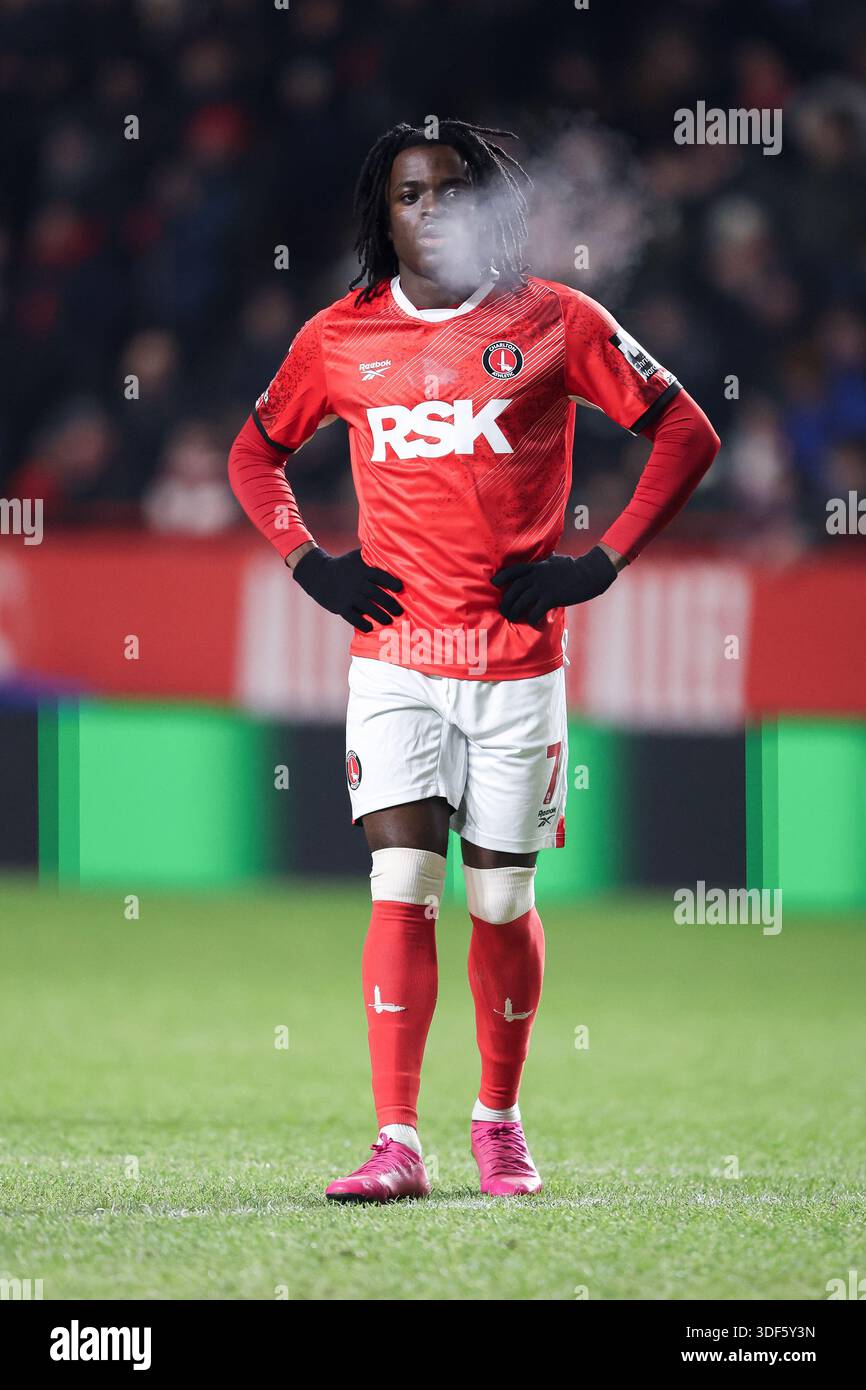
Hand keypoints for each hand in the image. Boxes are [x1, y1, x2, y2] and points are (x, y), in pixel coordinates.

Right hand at [292, 546, 403, 632]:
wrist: (318, 574)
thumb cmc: (343, 566)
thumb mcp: (356, 557)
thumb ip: (371, 556)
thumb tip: (391, 551)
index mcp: (362, 570)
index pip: (380, 576)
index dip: (391, 582)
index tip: (400, 589)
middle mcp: (356, 583)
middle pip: (376, 594)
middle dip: (390, 604)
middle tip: (399, 611)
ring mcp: (348, 595)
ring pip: (367, 607)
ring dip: (380, 616)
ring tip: (388, 621)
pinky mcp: (340, 606)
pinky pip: (353, 618)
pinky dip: (362, 624)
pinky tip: (370, 627)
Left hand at [492, 546, 617, 626]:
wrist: (590, 572)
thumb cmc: (575, 566)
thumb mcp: (557, 560)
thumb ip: (547, 561)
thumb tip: (547, 557)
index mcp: (537, 566)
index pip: (515, 570)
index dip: (502, 577)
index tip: (493, 583)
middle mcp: (537, 576)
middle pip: (514, 589)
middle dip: (506, 601)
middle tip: (503, 610)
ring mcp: (543, 587)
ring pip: (521, 601)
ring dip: (514, 611)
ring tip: (511, 618)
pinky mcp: (551, 598)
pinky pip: (535, 611)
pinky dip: (531, 619)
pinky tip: (532, 623)